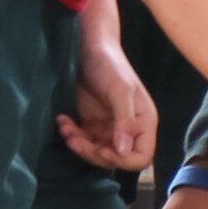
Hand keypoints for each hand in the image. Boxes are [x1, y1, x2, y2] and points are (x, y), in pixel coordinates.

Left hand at [59, 36, 156, 171]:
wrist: (90, 48)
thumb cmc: (110, 65)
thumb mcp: (120, 91)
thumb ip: (124, 121)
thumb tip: (124, 151)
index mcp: (144, 123)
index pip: (142, 157)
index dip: (122, 160)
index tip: (102, 149)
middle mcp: (129, 129)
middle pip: (116, 159)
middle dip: (93, 153)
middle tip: (75, 139)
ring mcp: (110, 128)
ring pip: (97, 153)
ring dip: (79, 146)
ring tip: (66, 128)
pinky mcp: (92, 124)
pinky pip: (83, 142)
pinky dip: (71, 136)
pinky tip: (63, 122)